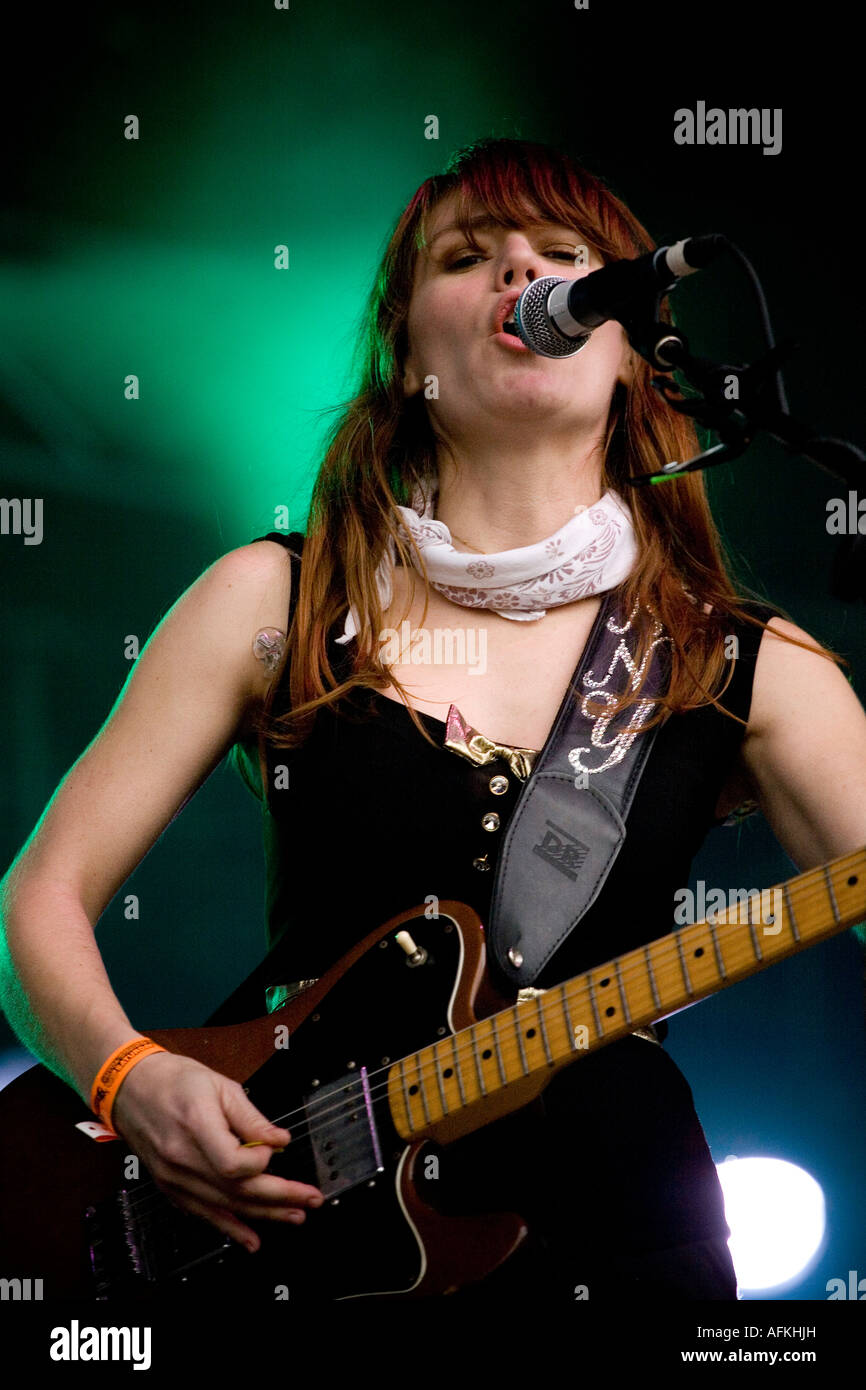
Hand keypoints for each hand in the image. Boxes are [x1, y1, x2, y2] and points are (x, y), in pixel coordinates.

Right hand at [110, 1050, 324, 1251]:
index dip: (260, 1161)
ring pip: (224, 1205)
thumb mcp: (219, 1085)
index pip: (231, 1162)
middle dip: (279, 1197)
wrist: (129, 1088)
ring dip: (263, 1214)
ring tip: (295, 1216)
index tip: (274, 1148)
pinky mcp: (170, 1187)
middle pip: (235, 1188)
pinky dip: (230, 1228)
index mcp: (196, 1124)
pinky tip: (251, 1239)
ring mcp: (173, 1177)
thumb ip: (251, 1118)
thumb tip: (280, 1140)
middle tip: (310, 1199)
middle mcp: (182, 1157)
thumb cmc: (174, 1080)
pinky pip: (203, 1213)